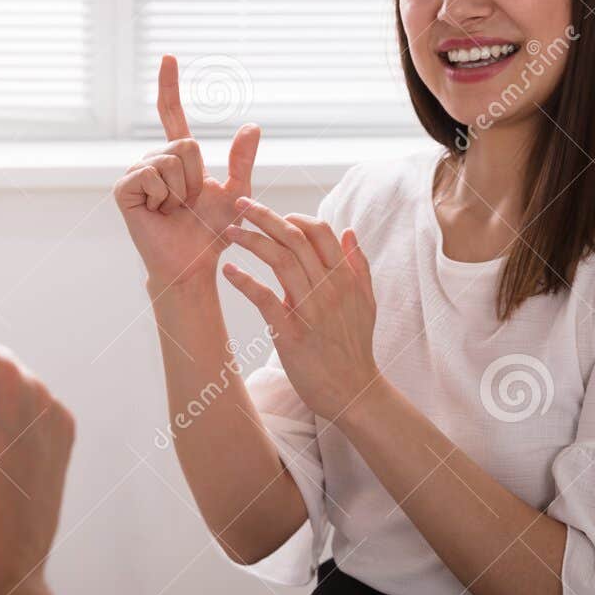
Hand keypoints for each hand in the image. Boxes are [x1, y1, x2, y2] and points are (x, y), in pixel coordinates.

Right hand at [113, 55, 260, 290]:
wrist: (192, 263)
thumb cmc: (212, 232)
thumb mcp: (237, 194)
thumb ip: (243, 161)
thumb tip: (253, 126)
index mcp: (177, 158)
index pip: (171, 114)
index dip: (169, 86)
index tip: (169, 57)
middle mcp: (153, 160)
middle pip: (185, 144)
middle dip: (197, 176)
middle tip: (188, 203)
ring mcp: (136, 174)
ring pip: (169, 161)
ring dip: (181, 190)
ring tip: (173, 209)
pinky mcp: (124, 190)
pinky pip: (150, 175)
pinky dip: (163, 196)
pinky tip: (158, 212)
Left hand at [221, 198, 380, 420]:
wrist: (352, 390)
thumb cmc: (354, 346)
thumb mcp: (365, 302)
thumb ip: (358, 265)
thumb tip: (350, 231)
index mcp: (344, 278)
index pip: (320, 231)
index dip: (294, 217)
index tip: (274, 216)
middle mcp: (329, 288)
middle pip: (295, 238)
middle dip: (264, 217)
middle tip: (239, 204)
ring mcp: (311, 309)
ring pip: (280, 261)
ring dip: (251, 240)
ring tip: (229, 231)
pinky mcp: (292, 333)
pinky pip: (265, 300)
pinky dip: (245, 282)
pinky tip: (229, 270)